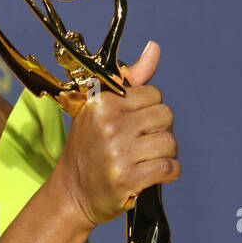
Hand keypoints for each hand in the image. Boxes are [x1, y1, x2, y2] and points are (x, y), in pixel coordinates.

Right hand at [56, 40, 179, 229]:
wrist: (71, 194)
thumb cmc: (88, 150)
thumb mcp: (100, 109)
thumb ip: (130, 79)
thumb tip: (154, 48)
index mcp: (102, 103)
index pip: (153, 94)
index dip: (149, 110)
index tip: (135, 124)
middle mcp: (108, 125)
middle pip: (166, 116)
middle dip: (160, 130)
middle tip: (143, 143)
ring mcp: (117, 153)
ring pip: (169, 142)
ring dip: (166, 153)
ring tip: (148, 159)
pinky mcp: (127, 178)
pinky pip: (169, 167)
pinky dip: (170, 172)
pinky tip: (156, 174)